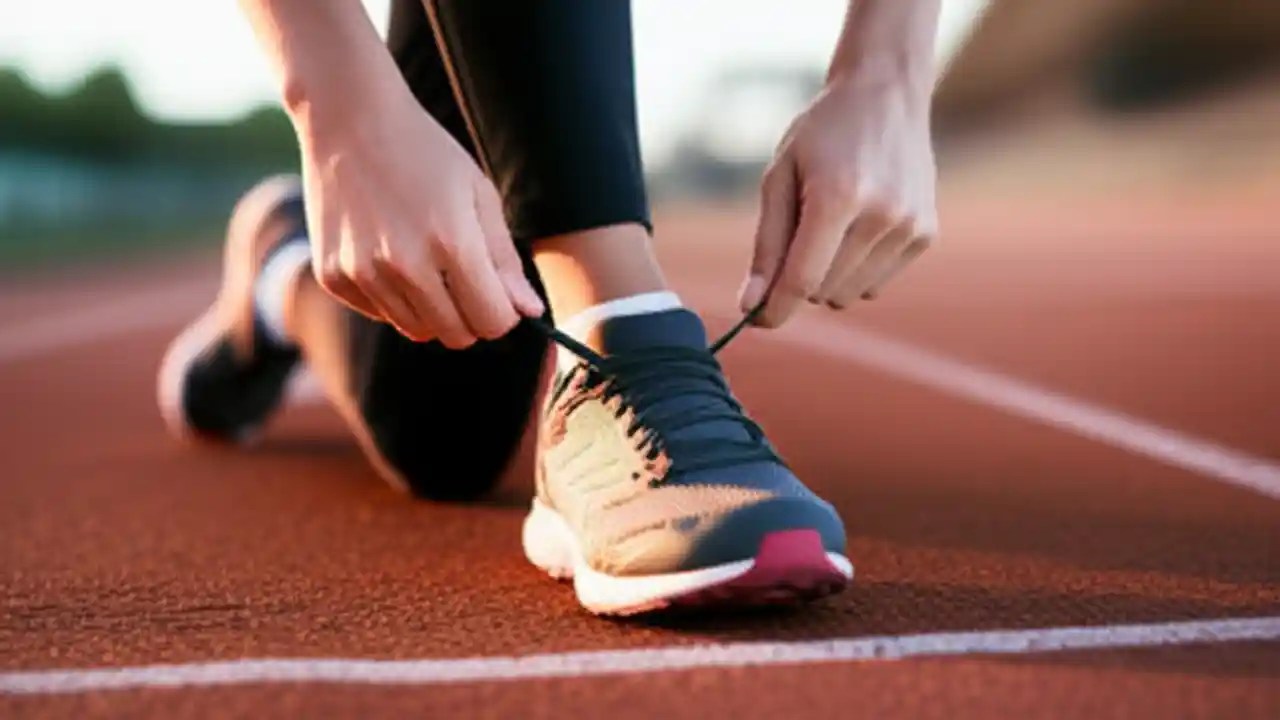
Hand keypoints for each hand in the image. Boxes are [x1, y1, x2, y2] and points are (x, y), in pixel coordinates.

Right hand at [296, 90, 544, 347]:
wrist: (349, 119)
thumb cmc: (425, 153)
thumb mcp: (478, 195)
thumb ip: (504, 260)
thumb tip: (528, 312)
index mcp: (451, 243)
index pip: (492, 322)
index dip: (503, 314)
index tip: (498, 295)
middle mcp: (405, 266)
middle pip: (456, 335)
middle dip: (470, 316)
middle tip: (464, 279)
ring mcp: (364, 274)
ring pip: (418, 330)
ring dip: (432, 309)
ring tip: (426, 261)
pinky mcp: (334, 277)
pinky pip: (380, 314)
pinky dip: (393, 297)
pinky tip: (389, 253)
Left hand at [741, 76, 937, 326]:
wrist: (887, 93)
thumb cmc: (822, 134)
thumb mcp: (780, 177)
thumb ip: (767, 244)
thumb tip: (751, 305)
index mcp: (838, 195)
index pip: (801, 279)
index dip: (774, 308)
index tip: (756, 320)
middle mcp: (881, 215)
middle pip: (823, 291)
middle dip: (799, 282)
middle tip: (795, 241)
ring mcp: (910, 226)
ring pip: (850, 295)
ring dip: (829, 278)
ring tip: (829, 227)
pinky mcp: (926, 234)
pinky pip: (876, 285)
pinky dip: (857, 270)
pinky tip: (858, 227)